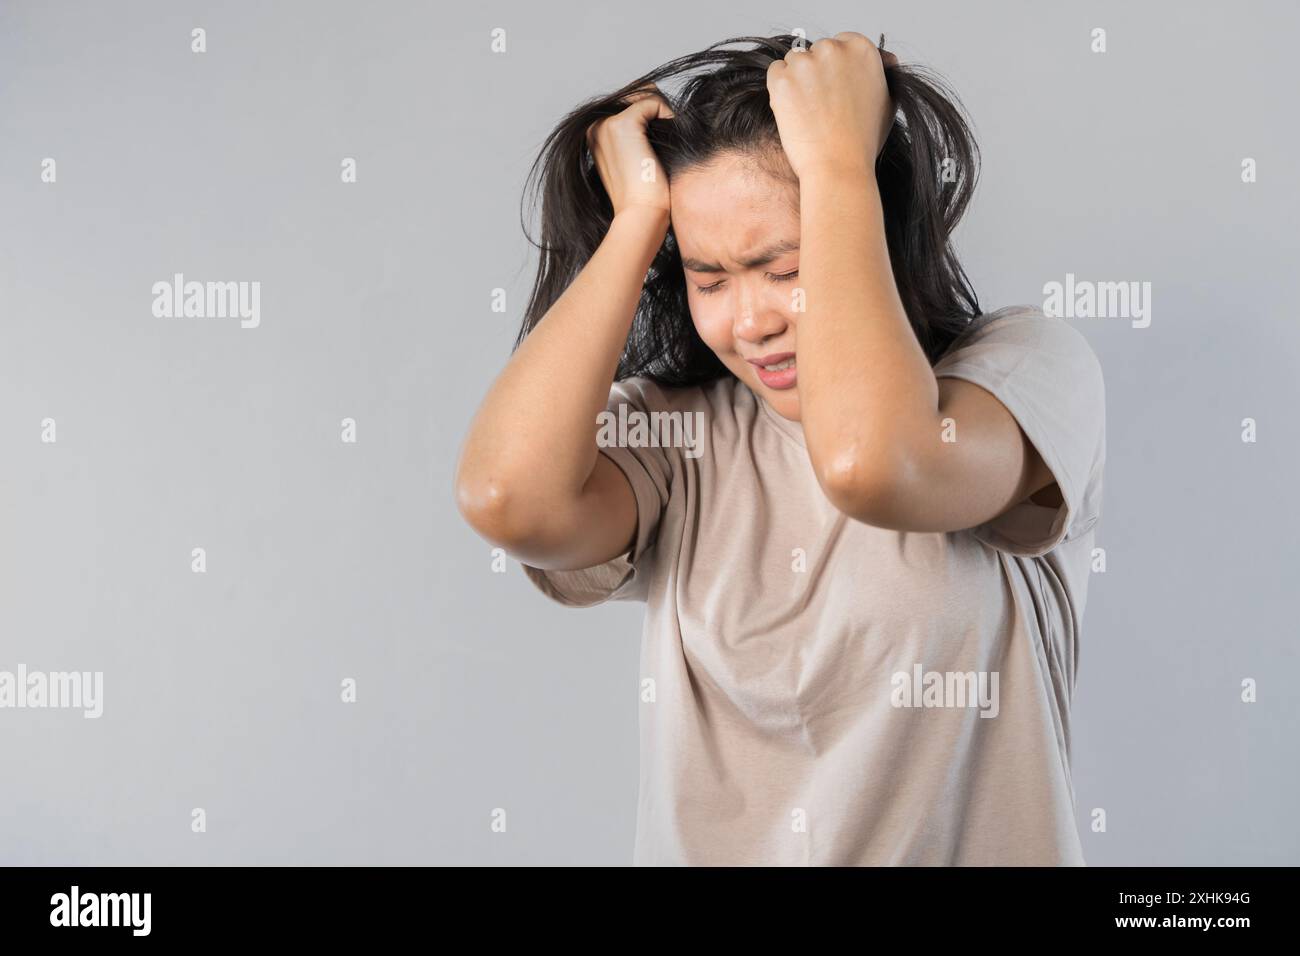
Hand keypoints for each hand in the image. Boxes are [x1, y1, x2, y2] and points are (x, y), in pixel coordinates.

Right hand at [586, 85, 674, 217]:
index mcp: (597, 134)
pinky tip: (666, 141)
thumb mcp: (639, 159)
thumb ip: (641, 135)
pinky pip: (653, 101)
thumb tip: (662, 112)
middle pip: (639, 93)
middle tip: (666, 142)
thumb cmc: (645, 196)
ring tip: (666, 143)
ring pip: (647, 93)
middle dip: (659, 111)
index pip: (631, 102)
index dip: (654, 115)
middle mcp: (597, 125)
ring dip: (664, 113)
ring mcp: (606, 123)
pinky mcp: (622, 124)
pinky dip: (667, 116)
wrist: (641, 215)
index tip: (658, 145)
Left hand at [766, 32, 897, 181]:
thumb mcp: (887, 101)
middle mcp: (834, 49)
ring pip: (793, 61)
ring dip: (796, 82)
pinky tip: (794, 112)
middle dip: (815, 74)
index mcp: (861, 48)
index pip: (839, 43)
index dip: (834, 69)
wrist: (838, 166)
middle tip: (821, 107)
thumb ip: (883, 74)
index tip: (834, 89)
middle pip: (814, 51)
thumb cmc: (862, 141)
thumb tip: (887, 58)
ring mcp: (806, 63)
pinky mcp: (782, 80)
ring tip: (809, 113)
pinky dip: (779, 91)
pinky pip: (775, 73)